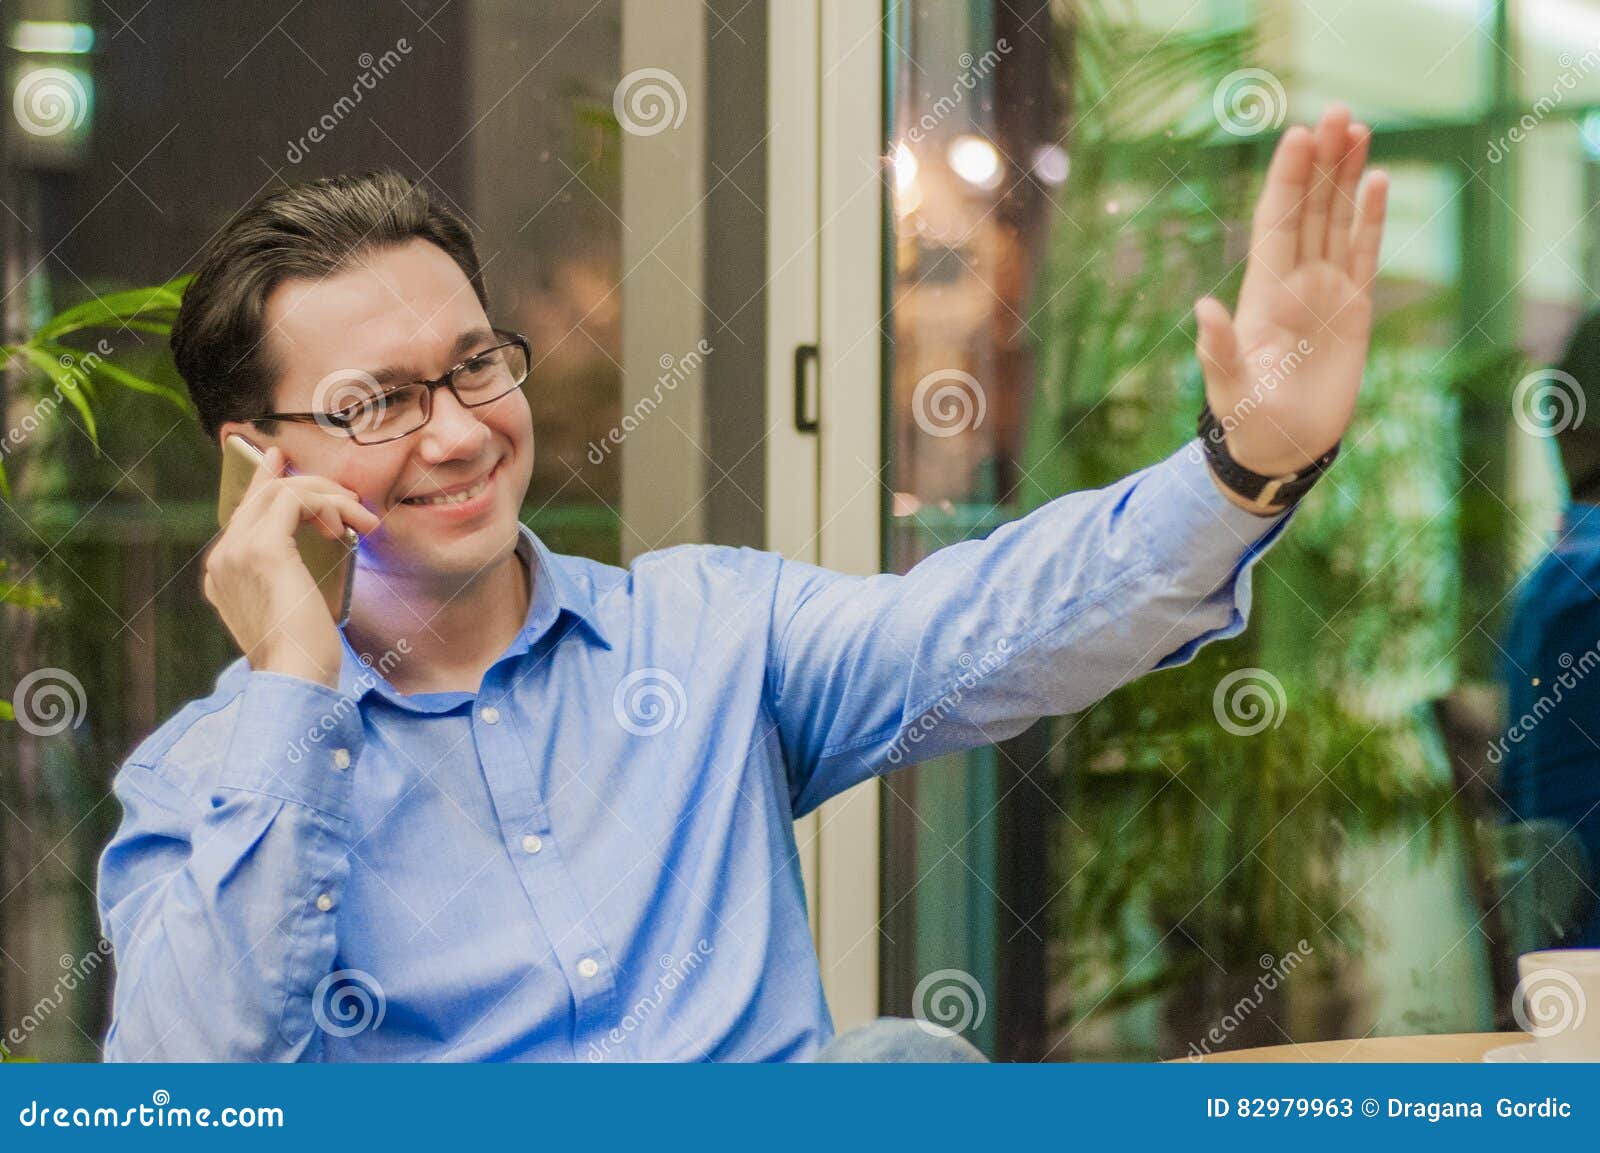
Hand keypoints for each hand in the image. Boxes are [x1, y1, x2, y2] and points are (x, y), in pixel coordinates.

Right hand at [202, 445, 378, 688]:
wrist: (295, 680)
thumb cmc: (305, 655)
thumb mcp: (294, 609)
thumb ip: (291, 577)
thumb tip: (321, 544)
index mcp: (224, 575)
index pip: (243, 513)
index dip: (263, 481)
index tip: (282, 460)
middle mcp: (222, 559)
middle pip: (261, 496)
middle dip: (310, 486)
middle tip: (349, 497)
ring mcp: (237, 551)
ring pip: (280, 491)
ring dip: (329, 497)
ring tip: (362, 519)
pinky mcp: (264, 549)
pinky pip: (295, 499)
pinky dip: (328, 503)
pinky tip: (349, 525)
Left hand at [1194, 104, 1388, 480]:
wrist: (1281, 449)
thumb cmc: (1248, 422)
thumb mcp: (1230, 387)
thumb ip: (1218, 349)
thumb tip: (1202, 308)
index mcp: (1263, 293)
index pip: (1276, 222)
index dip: (1286, 179)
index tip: (1296, 135)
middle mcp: (1294, 283)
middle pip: (1309, 208)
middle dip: (1321, 161)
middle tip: (1336, 110)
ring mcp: (1325, 292)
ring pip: (1337, 220)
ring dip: (1347, 176)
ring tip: (1357, 128)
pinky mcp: (1354, 310)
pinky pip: (1364, 254)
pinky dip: (1371, 218)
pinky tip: (1378, 181)